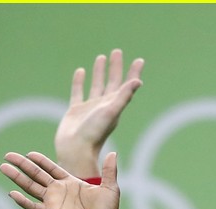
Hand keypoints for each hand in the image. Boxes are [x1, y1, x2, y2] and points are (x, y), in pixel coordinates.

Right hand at [0, 150, 117, 208]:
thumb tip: (113, 153)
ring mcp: (54, 202)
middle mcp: (59, 191)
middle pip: (36, 174)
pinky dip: (23, 201)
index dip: (40, 160)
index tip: (28, 153)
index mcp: (70, 183)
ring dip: (17, 178)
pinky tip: (11, 193)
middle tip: (7, 155)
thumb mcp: (111, 189)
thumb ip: (109, 171)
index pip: (51, 168)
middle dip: (22, 165)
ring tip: (3, 168)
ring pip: (31, 187)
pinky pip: (34, 207)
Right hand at [53, 49, 143, 177]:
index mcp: (115, 106)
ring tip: (101, 57)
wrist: (75, 150)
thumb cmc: (94, 133)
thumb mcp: (111, 112)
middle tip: (117, 51)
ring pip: (96, 85)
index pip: (126, 85)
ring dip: (99, 72)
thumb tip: (138, 81)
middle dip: (115, 67)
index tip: (140, 60)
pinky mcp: (75, 110)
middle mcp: (104, 106)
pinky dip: (79, 81)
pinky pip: (78, 92)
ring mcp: (89, 108)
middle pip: (112, 82)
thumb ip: (124, 96)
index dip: (133, 73)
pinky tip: (81, 71)